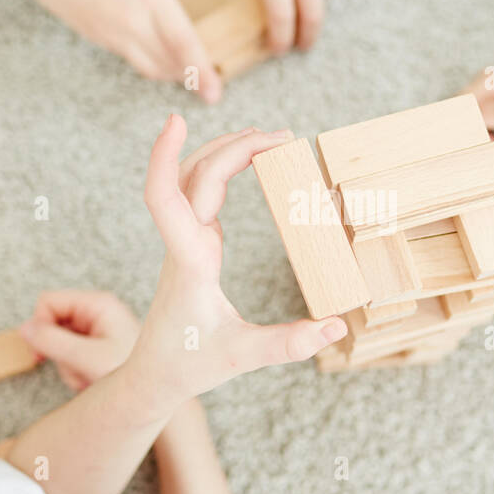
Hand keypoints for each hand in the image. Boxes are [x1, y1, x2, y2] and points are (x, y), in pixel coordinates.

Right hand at [7, 0, 220, 102]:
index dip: (202, 71)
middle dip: (193, 78)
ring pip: (151, 67)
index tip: (215, 92)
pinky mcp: (97, 38)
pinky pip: (133, 58)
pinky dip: (151, 62)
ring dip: (172, 73)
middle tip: (211, 83)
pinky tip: (160, 55)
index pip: (184, 43)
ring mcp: (112, 33)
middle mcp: (133, 21)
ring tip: (189, 73)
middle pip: (171, 64)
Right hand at [18, 291, 139, 391]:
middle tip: (76, 368)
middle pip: (51, 323)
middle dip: (58, 351)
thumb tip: (24, 328)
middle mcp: (96, 313)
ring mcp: (95, 330)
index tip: (42, 350)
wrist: (154, 393)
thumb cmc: (131, 372)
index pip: (48, 301)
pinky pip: (69, 356)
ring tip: (89, 376)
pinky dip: (74, 371)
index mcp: (98, 304)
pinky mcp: (95, 346)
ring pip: (58, 343)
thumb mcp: (88, 358)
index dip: (39, 324)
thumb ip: (53, 341)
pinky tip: (90, 380)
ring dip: (68, 365)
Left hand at [128, 118, 347, 404]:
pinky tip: (247, 163)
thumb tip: (337, 327)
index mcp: (190, 261)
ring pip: (191, 177)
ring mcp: (185, 240)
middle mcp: (183, 243)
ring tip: (267, 138)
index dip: (164, 154)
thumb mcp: (242, 357)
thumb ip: (288, 344)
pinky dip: (221, 168)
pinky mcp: (192, 244)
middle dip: (235, 145)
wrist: (155, 374)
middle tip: (283, 135)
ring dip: (223, 150)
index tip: (175, 119)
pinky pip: (198, 192)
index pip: (166, 195)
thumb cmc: (191, 364)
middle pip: (196, 174)